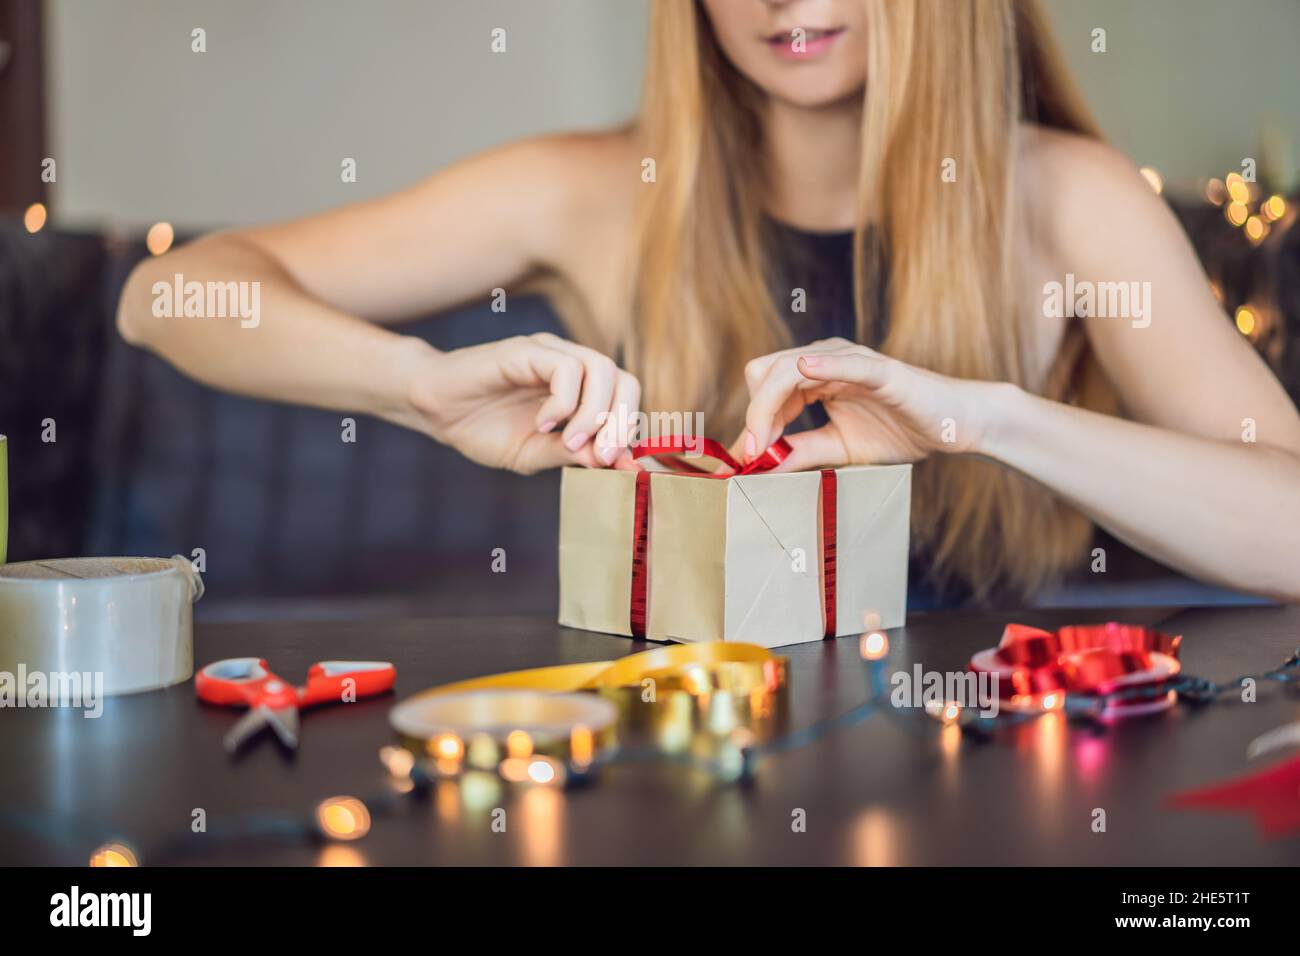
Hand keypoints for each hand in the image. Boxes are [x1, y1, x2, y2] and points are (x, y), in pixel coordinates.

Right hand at [409, 333, 640, 473]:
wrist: (436, 410)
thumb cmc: (482, 429)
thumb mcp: (533, 453)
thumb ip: (569, 453)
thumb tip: (610, 462)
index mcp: (580, 390)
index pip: (625, 399)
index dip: (628, 431)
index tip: (618, 466)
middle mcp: (571, 366)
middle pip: (624, 380)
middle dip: (621, 422)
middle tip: (602, 456)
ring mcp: (550, 354)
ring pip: (601, 369)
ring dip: (594, 413)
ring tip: (569, 440)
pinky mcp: (527, 350)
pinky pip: (565, 368)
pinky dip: (564, 401)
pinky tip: (543, 422)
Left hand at [737, 338, 996, 470]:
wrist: (951, 427)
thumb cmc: (899, 431)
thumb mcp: (838, 448)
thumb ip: (801, 452)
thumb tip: (759, 465)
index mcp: (813, 376)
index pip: (764, 388)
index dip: (750, 423)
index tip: (740, 460)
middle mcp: (825, 360)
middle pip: (767, 372)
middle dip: (753, 413)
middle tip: (753, 453)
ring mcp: (851, 360)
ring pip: (792, 368)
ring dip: (770, 405)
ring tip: (765, 440)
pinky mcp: (880, 370)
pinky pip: (847, 363)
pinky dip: (824, 365)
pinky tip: (805, 368)